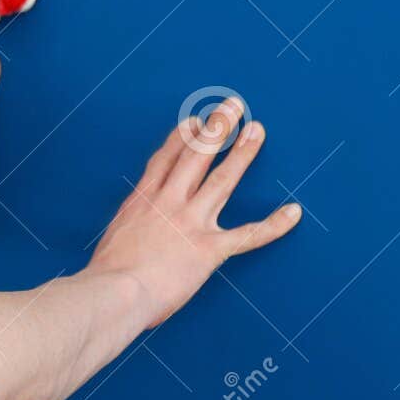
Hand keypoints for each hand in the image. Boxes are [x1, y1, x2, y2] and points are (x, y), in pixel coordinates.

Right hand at [86, 98, 301, 328]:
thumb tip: (132, 245)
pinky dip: (274, 225)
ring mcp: (191, 222)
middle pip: (195, 156)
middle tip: (232, 107)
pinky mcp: (210, 248)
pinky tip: (293, 212)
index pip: (165, 160)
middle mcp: (169, 203)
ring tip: (256, 130)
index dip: (181, 137)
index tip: (195, 121)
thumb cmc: (106, 276)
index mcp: (142, 200)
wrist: (116, 291)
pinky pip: (249, 235)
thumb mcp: (113, 241)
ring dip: (242, 153)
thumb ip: (129, 235)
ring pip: (222, 180)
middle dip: (215, 128)